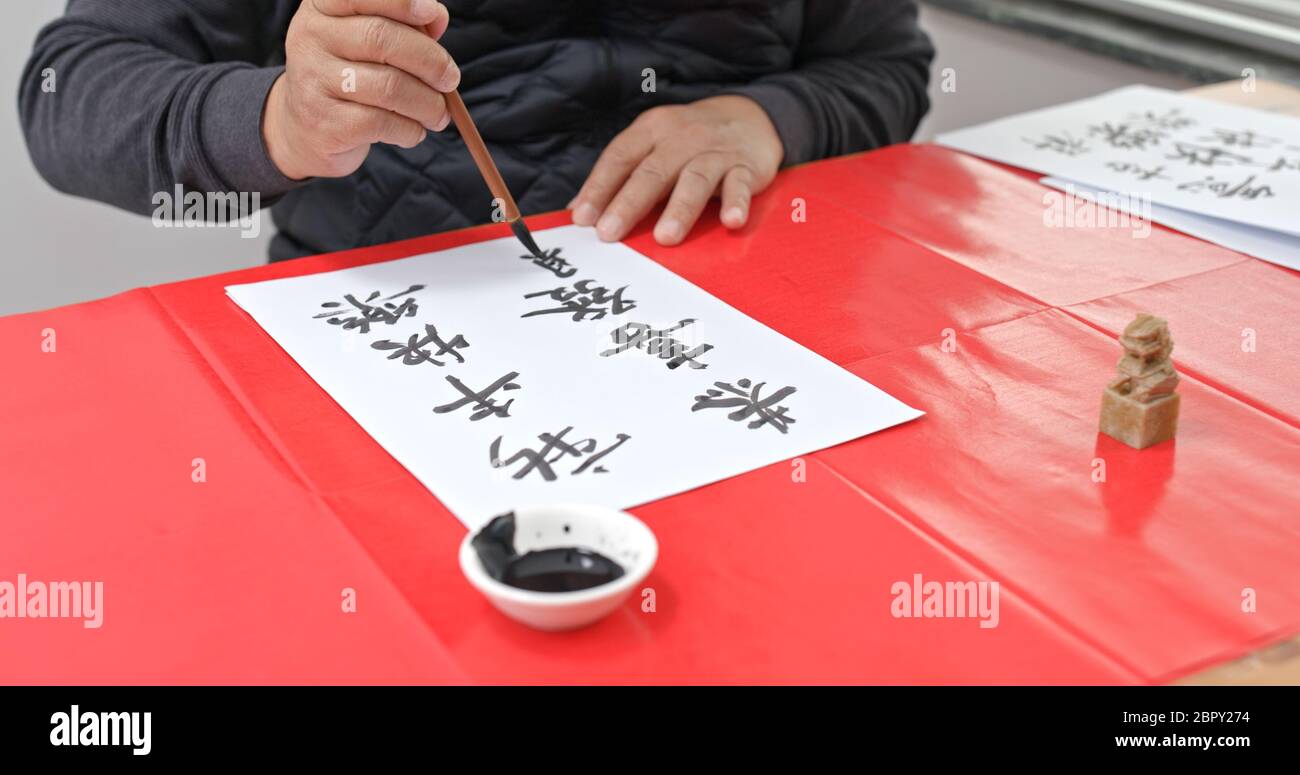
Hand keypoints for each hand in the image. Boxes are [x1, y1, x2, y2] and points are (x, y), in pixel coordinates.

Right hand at [263, 0, 459, 180]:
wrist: (306, 128)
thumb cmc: (349, 75)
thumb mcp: (369, 42)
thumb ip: (404, 25)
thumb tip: (437, 17)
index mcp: (322, 9)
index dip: (400, 2)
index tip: (431, 12)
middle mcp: (310, 38)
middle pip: (382, 39)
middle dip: (430, 60)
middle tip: (451, 79)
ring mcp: (313, 81)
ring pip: (389, 86)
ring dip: (428, 103)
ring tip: (439, 114)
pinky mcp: (325, 123)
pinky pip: (382, 123)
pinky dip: (411, 130)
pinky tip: (415, 131)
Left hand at [570, 95, 783, 245]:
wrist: (750, 118)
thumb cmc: (690, 142)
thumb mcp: (653, 148)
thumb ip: (620, 177)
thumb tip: (578, 211)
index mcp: (651, 130)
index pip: (620, 157)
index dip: (599, 187)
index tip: (582, 217)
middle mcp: (681, 138)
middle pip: (652, 172)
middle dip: (629, 203)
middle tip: (609, 233)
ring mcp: (715, 152)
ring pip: (695, 179)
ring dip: (680, 208)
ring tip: (665, 237)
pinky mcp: (746, 166)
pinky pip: (740, 185)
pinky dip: (736, 202)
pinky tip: (731, 221)